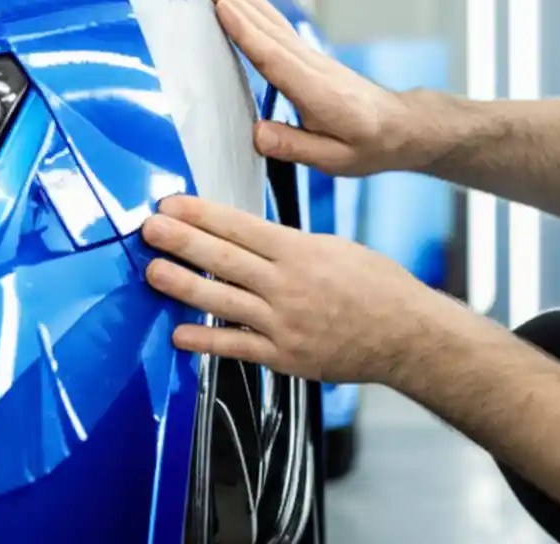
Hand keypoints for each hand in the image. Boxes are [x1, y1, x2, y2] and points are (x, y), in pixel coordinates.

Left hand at [141, 195, 455, 383]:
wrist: (409, 336)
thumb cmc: (377, 287)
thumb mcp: (336, 248)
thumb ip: (288, 243)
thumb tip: (244, 234)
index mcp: (301, 251)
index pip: (240, 227)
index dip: (201, 214)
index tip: (172, 203)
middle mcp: (288, 285)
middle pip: (224, 258)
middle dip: (182, 241)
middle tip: (150, 228)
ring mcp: (284, 322)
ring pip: (222, 299)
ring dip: (182, 284)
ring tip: (153, 272)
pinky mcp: (284, 355)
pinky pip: (236, 347)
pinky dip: (205, 340)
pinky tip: (178, 333)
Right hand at [201, 0, 423, 175]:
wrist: (399, 127)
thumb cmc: (368, 145)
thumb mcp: (334, 160)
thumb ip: (294, 146)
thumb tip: (256, 134)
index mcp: (316, 92)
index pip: (274, 58)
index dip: (246, 32)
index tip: (222, 6)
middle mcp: (311, 67)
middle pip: (268, 30)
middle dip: (235, 3)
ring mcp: (310, 58)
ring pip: (272, 23)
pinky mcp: (308, 57)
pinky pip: (277, 27)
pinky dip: (256, 8)